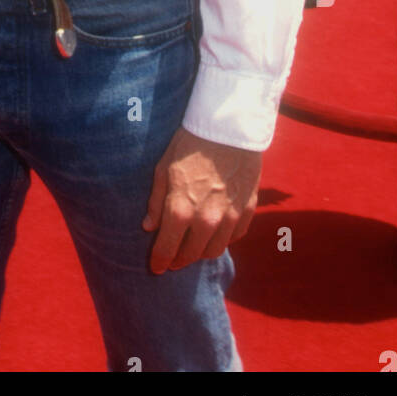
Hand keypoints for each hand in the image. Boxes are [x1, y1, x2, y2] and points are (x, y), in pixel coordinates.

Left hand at [143, 127, 260, 273]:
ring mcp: (229, 217)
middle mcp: (206, 220)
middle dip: (180, 260)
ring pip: (215, 250)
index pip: (167, 249)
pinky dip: (224, 238)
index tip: (156, 268)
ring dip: (202, 252)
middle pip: (191, 255)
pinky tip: (216, 232)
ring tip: (194, 248)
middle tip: (173, 259)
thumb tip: (149, 226)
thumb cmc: (190, 144)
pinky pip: (234, 236)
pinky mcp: (247, 210)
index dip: (160, 262)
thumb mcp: (163, 168)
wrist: (228, 127)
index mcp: (180, 210)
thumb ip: (156, 201)